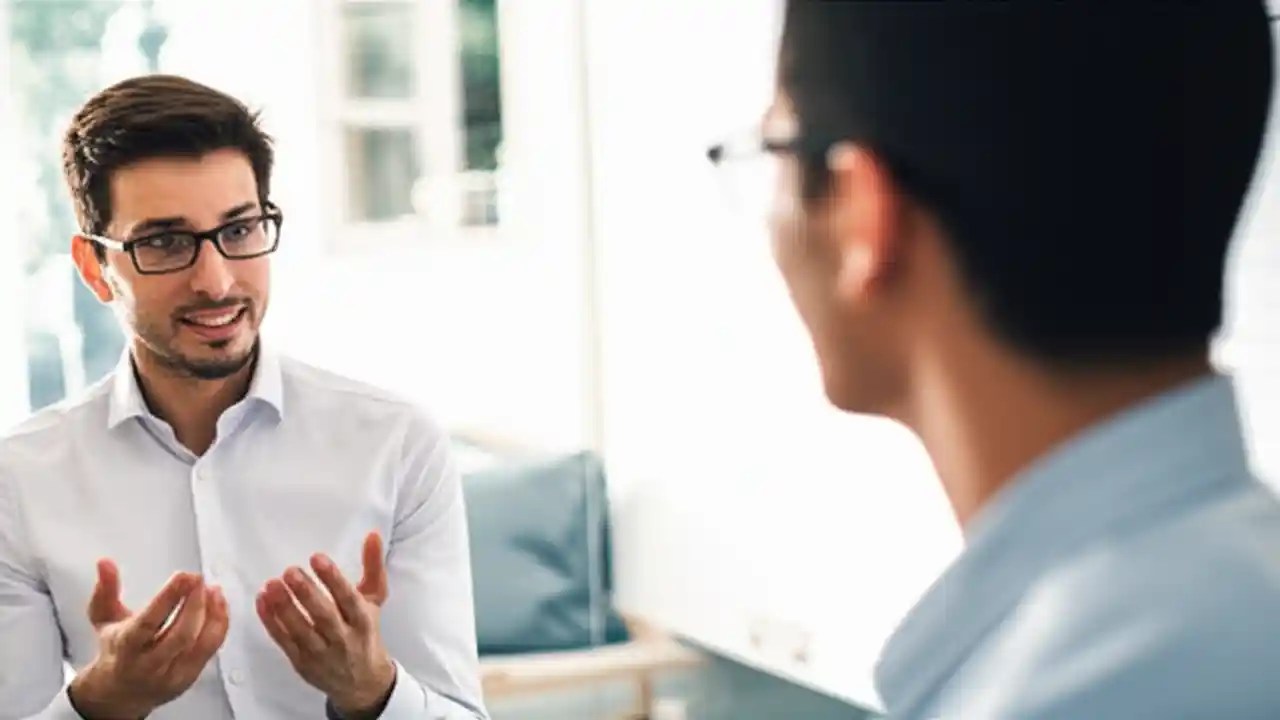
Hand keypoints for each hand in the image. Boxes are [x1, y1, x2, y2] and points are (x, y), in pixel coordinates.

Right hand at [69, 561, 228, 718]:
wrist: (120, 694)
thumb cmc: (117, 651)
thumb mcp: (103, 619)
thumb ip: (106, 590)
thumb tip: (105, 563)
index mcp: (126, 647)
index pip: (149, 623)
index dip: (169, 598)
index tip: (184, 576)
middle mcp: (149, 664)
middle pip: (180, 635)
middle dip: (194, 604)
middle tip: (199, 579)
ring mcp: (172, 673)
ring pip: (200, 643)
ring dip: (212, 612)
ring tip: (212, 589)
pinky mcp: (190, 676)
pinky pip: (212, 648)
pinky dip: (219, 623)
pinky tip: (219, 604)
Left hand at [257, 532, 395, 716]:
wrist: (361, 682)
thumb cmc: (365, 632)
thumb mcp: (374, 599)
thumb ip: (372, 566)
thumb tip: (373, 534)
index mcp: (362, 620)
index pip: (348, 598)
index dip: (333, 579)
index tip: (317, 559)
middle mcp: (343, 638)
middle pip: (323, 615)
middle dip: (306, 593)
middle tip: (289, 571)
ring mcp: (320, 653)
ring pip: (300, 630)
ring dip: (284, 607)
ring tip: (271, 584)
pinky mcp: (301, 663)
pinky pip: (284, 641)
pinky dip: (271, 622)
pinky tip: (262, 602)